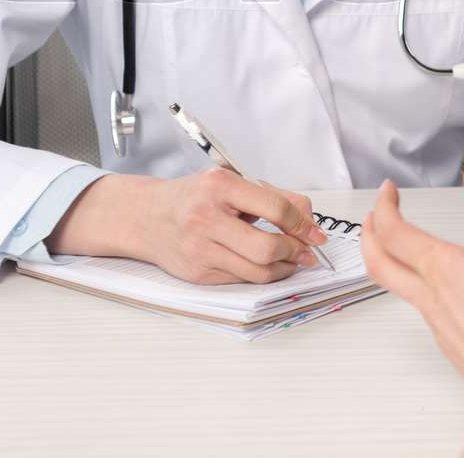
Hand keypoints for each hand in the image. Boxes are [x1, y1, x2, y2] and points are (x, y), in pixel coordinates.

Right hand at [51, 169, 330, 284]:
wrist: (147, 216)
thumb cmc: (195, 197)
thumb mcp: (232, 183)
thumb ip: (274, 197)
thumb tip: (310, 221)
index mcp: (220, 186)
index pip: (276, 209)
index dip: (303, 224)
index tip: (316, 233)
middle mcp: (206, 218)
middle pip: (267, 248)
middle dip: (294, 252)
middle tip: (305, 251)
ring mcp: (199, 249)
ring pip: (257, 271)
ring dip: (283, 269)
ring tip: (292, 261)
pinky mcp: (197, 273)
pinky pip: (241, 280)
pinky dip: (262, 275)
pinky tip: (268, 266)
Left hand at [361, 161, 463, 401]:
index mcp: (441, 270)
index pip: (394, 231)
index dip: (385, 206)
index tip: (387, 190)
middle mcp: (430, 296)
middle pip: (379, 261)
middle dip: (372, 231)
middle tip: (376, 213)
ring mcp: (436, 319)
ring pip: (400, 282)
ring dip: (394, 256)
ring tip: (408, 239)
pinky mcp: (448, 337)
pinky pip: (426, 302)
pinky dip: (429, 281)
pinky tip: (462, 280)